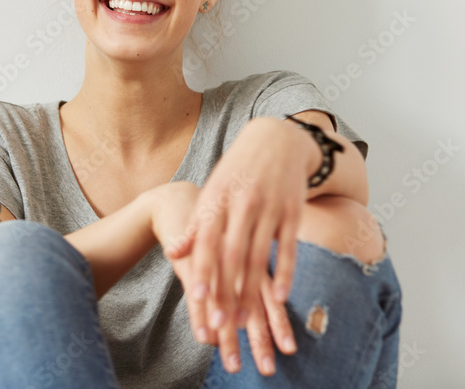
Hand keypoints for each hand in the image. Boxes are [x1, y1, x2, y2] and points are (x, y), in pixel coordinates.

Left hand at [165, 117, 314, 371]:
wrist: (276, 139)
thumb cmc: (237, 171)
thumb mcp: (212, 191)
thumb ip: (195, 225)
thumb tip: (173, 253)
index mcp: (217, 200)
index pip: (207, 242)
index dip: (203, 270)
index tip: (197, 300)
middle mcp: (242, 204)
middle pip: (232, 255)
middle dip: (225, 291)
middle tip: (221, 324)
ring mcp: (269, 207)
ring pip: (259, 256)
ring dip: (252, 291)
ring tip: (245, 320)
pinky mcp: (292, 211)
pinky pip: (288, 247)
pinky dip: (285, 272)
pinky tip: (279, 297)